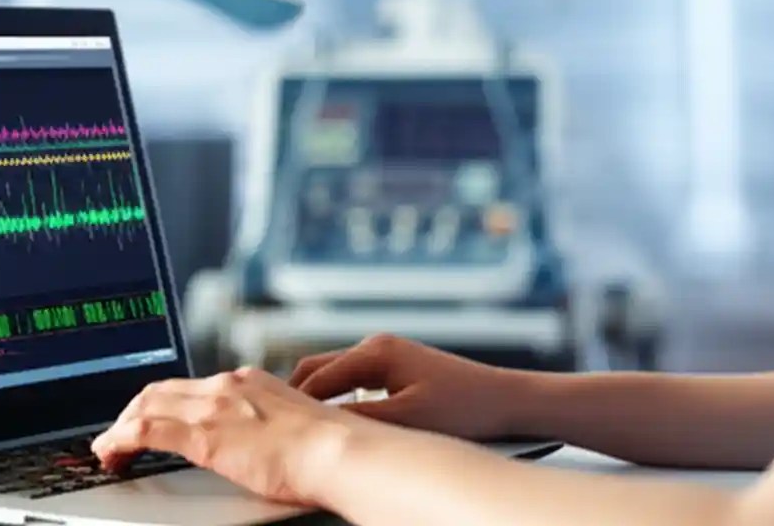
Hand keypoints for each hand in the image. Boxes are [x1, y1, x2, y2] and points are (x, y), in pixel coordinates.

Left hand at [90, 366, 391, 504]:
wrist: (339, 451)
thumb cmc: (329, 449)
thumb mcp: (291, 426)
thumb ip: (266, 426)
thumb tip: (260, 444)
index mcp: (248, 382)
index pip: (191, 386)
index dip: (161, 403)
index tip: (150, 419)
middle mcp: (226, 386)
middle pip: (160, 391)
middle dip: (133, 412)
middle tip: (119, 436)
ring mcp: (213, 407)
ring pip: (146, 406)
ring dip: (121, 427)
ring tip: (109, 450)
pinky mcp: (204, 434)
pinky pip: (145, 431)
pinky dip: (119, 440)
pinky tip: (111, 455)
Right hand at [289, 333, 526, 438]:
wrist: (507, 399)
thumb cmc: (465, 408)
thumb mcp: (409, 419)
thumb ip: (362, 422)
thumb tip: (320, 427)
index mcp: (375, 352)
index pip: (314, 378)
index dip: (288, 403)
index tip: (266, 425)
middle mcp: (376, 346)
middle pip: (315, 369)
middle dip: (291, 396)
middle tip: (269, 425)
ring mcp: (386, 355)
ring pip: (332, 375)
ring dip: (313, 398)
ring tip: (293, 426)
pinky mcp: (396, 368)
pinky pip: (350, 381)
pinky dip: (334, 399)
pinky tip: (331, 423)